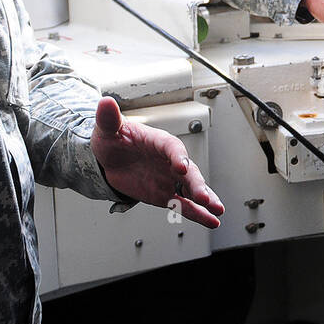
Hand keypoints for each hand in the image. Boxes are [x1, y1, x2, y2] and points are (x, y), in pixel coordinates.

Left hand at [91, 97, 224, 227]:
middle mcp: (170, 161)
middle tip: (203, 197)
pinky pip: (185, 205)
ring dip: (205, 199)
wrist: (109, 160)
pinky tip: (212, 221)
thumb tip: (105, 101)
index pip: (172, 148)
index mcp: (160, 142)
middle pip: (188, 172)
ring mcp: (170, 179)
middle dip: (197, 185)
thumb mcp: (108, 129)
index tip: (180, 166)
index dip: (178, 157)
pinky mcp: (165, 195)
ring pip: (191, 190)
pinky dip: (198, 214)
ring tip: (217, 210)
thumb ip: (109, 118)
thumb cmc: (113, 140)